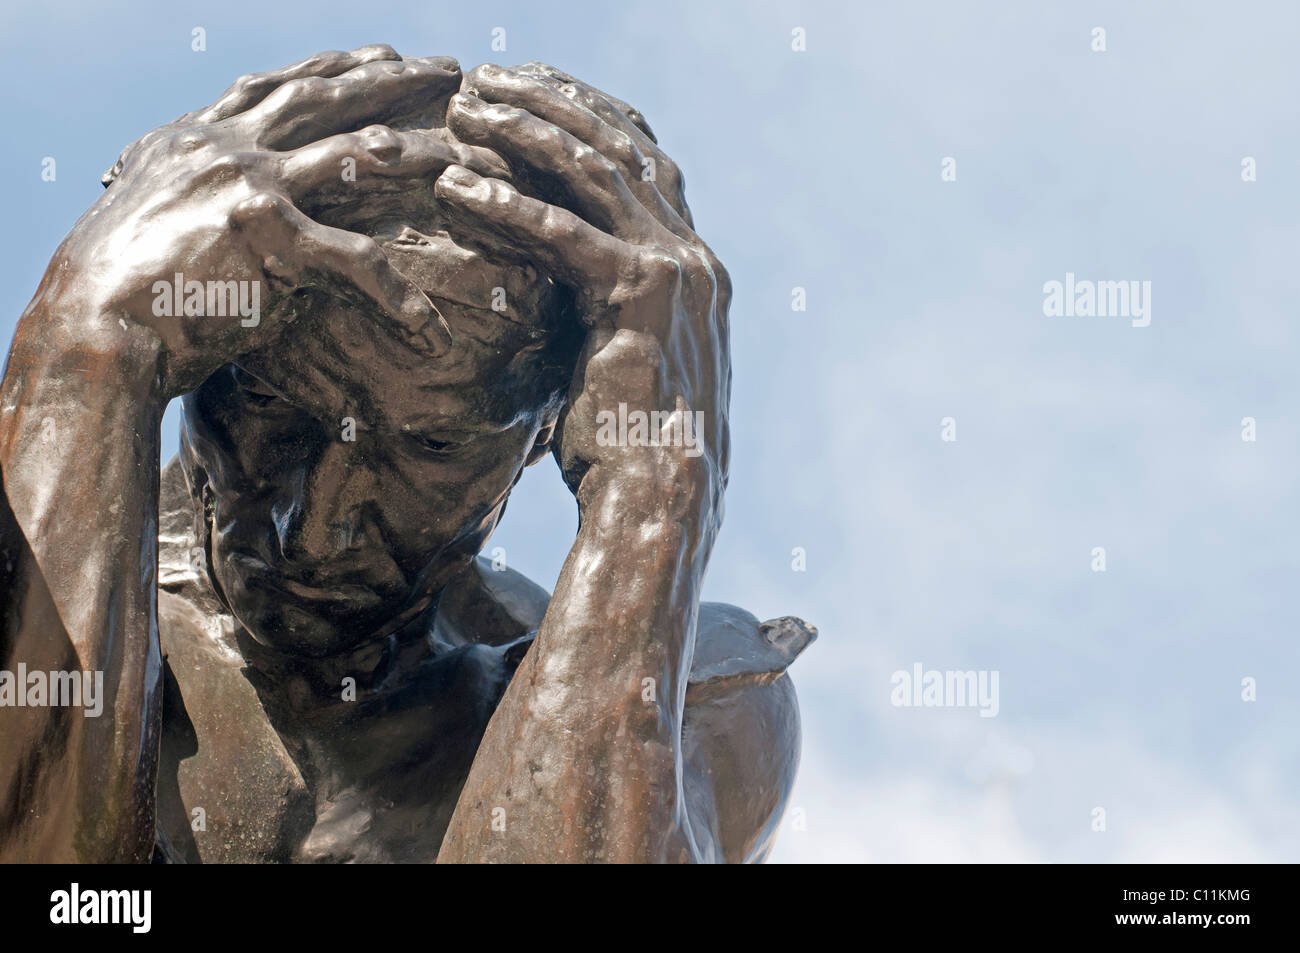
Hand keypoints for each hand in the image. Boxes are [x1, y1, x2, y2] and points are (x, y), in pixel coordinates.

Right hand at [39, 46, 489, 402]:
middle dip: (393, 79)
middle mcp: (225, 146)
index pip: (277, 86)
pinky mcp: (269, 238)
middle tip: (451, 71)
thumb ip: (204, 195)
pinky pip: (359, 264)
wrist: (91, 327)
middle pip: (326, 97)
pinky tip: (433, 330)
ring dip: (421, 156)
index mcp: (197, 138)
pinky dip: (401, 300)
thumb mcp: (158, 218)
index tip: (380, 53)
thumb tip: (246, 208)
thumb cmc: (123, 291)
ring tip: (471, 162)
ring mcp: (248, 183)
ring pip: (357, 156)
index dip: (335, 67)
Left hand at [436, 63, 731, 527]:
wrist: (660, 497)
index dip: (586, 116)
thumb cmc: (625, 444)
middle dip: (553, 102)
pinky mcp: (639, 297)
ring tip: (466, 110)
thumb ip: (592, 306)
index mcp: (692, 265)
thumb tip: (538, 284)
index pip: (644, 161)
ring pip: (596, 171)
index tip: (529, 90)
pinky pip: (564, 234)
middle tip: (488, 79)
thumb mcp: (613, 358)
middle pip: (623, 145)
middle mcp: (694, 255)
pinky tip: (455, 189)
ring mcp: (675, 271)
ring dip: (527, 132)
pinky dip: (507, 205)